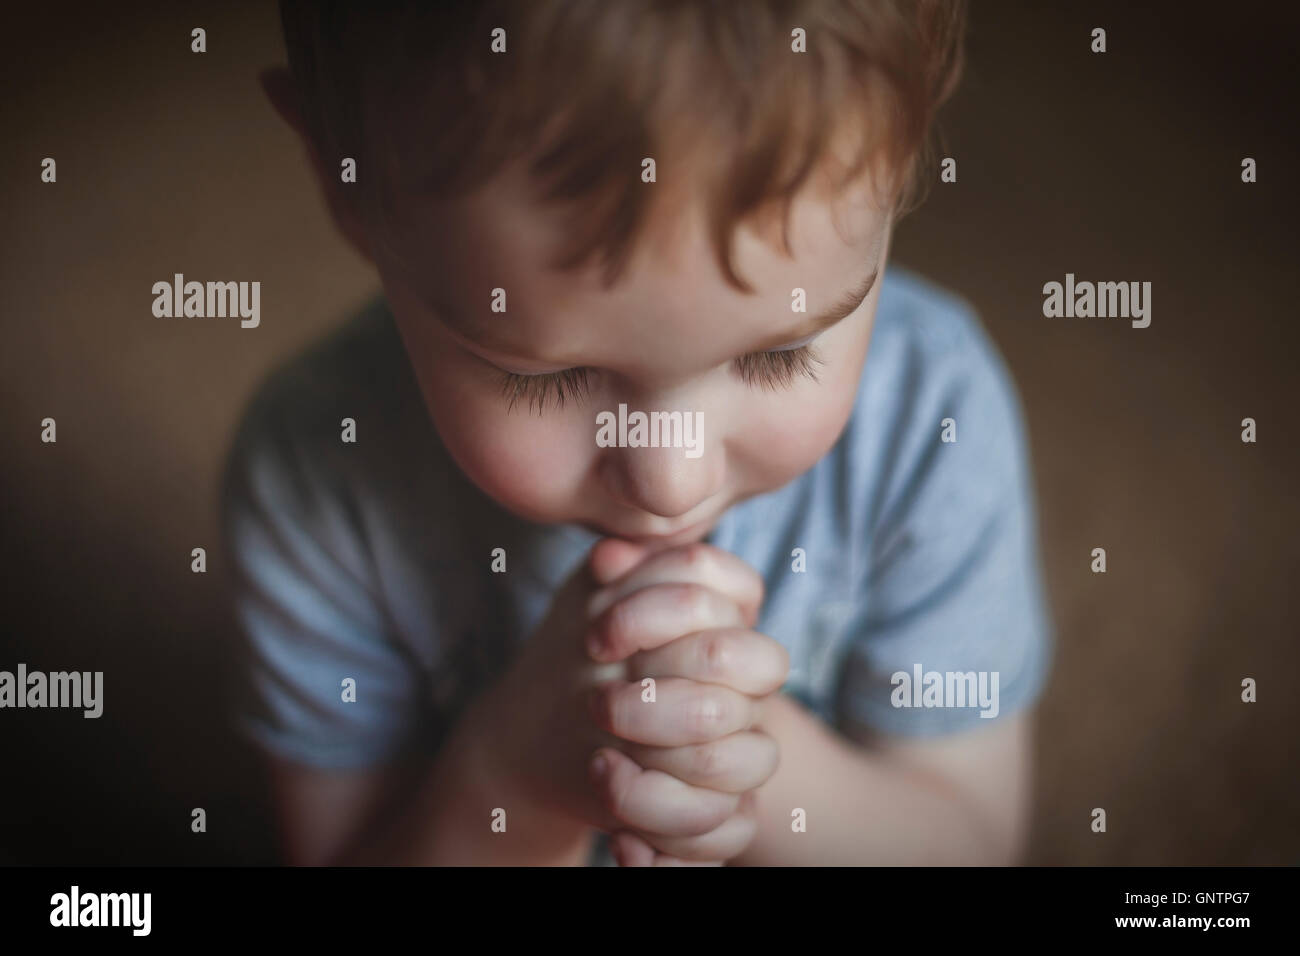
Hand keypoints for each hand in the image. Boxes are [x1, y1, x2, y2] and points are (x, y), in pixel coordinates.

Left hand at [463, 538, 763, 850]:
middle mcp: (741, 686)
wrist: (538, 733)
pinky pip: (725, 833)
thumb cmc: (574, 657)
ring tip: (601, 765)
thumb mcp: (583, 601)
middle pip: (744, 670)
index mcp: (722, 624)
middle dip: (660, 694)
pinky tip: (618, 836)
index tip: (594, 637)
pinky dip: (665, 837)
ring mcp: (736, 752)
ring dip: (660, 765)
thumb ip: (610, 573)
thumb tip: (610, 559)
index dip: (664, 610)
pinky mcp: (718, 814)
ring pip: (740, 762)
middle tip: (598, 704)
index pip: (739, 590)